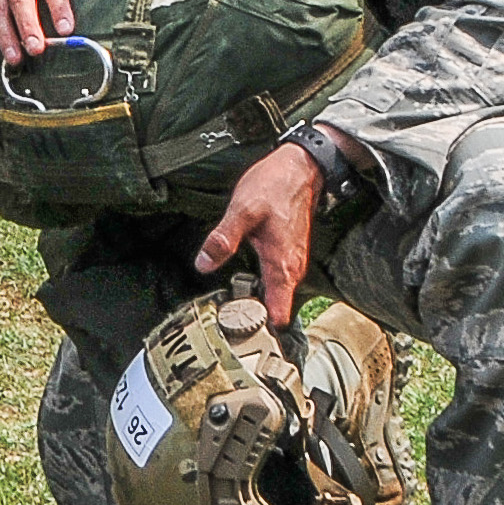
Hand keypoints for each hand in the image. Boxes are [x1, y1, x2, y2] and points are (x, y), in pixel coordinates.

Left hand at [195, 144, 322, 325]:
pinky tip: (242, 284)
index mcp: (282, 265)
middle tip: (223, 323)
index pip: (278, 314)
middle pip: (275, 309)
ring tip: (229, 306)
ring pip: (275, 295)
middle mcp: (292, 269)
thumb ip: (223, 239)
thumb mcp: (242, 211)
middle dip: (252, 319)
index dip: (259, 328)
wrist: (299, 169)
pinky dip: (261, 287)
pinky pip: (276, 281)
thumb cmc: (273, 187)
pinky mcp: (288, 255)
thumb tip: (203, 264)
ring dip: (255, 303)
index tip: (238, 335)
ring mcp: (292, 263)